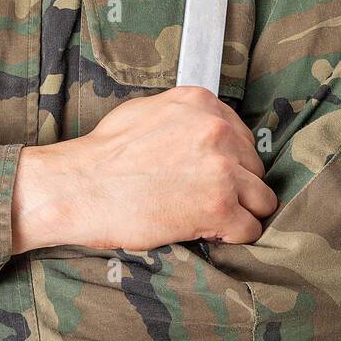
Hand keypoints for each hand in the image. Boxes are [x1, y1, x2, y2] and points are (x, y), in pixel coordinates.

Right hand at [12, 87, 276, 251]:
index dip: (229, 161)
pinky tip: (212, 235)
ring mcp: (222, 168)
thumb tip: (208, 129)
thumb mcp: (148, 111)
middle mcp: (218, 130)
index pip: (242, 136)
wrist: (78, 187)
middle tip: (208, 201)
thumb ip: (186, 117)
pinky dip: (236, 236)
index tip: (213, 177)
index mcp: (202, 103)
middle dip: (238, 186)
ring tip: (214, 220)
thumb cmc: (103, 154)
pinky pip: (251, 228)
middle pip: (255, 167)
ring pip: (262, 198)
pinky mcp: (219, 206)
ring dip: (243, 212)